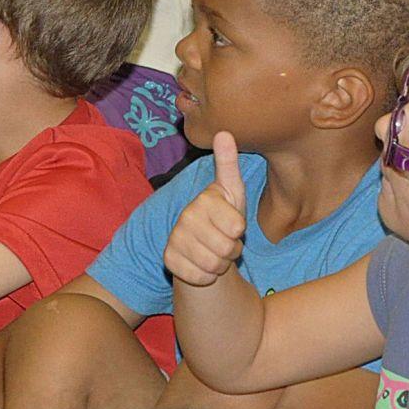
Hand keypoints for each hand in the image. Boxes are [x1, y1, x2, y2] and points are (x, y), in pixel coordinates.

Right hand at [163, 131, 246, 286]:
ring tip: (214, 251)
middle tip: (223, 240)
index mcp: (204, 199)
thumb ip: (228, 163)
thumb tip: (224, 131)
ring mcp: (175, 238)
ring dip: (220, 264)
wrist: (203, 246)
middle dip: (232, 250)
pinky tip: (201, 264)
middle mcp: (185, 216)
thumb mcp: (232, 191)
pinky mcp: (168, 260)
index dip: (240, 231)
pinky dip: (206, 276)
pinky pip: (199, 277)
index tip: (232, 223)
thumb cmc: (223, 216)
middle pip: (227, 248)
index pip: (237, 227)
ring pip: (213, 265)